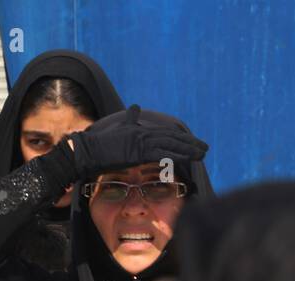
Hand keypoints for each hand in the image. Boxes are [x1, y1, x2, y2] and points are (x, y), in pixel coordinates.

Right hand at [68, 105, 207, 178]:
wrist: (89, 150)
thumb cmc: (102, 144)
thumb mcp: (119, 129)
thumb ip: (130, 119)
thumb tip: (135, 107)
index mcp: (141, 129)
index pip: (166, 134)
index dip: (182, 139)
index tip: (194, 143)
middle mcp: (144, 133)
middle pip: (172, 138)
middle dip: (190, 144)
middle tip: (205, 148)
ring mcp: (142, 142)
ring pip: (171, 145)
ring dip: (188, 150)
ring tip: (202, 154)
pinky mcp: (139, 151)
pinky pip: (162, 154)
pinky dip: (176, 156)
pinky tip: (187, 159)